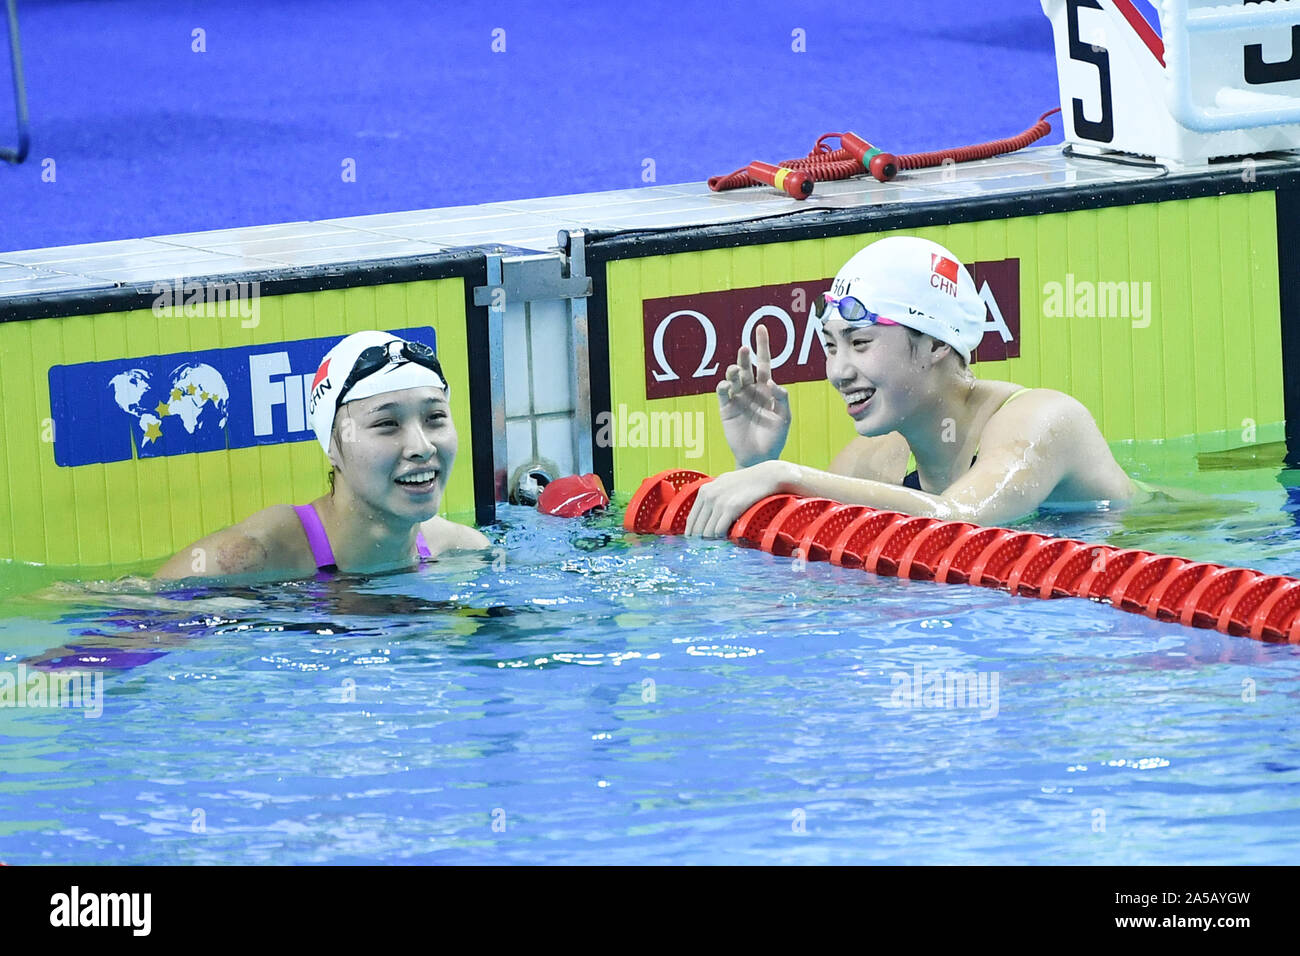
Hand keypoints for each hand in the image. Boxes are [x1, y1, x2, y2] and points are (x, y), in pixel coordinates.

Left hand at [684, 459, 795, 537]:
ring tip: (719, 543)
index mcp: (704, 491)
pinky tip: (728, 536)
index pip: (691, 519)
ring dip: (713, 540)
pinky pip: (719, 531)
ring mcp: (719, 502)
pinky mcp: (731, 509)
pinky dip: (722, 537)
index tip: (695, 542)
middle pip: (697, 528)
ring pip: (707, 532)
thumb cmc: (746, 481)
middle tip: (706, 548)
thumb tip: (706, 515)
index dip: (692, 533)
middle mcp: (708, 496)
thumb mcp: (722, 483)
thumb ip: (711, 496)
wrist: (766, 476)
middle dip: (701, 540)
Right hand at [717, 324, 790, 467]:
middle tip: (745, 350)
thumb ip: (782, 399)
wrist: (759, 458)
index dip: (763, 345)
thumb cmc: (775, 438)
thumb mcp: (784, 418)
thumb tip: (772, 382)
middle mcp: (751, 390)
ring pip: (734, 378)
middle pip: (747, 367)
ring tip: (736, 370)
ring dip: (734, 371)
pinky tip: (728, 386)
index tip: (760, 328)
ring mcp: (738, 399)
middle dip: (745, 357)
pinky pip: (723, 393)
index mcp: (767, 389)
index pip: (764, 362)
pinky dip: (724, 387)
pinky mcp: (727, 409)